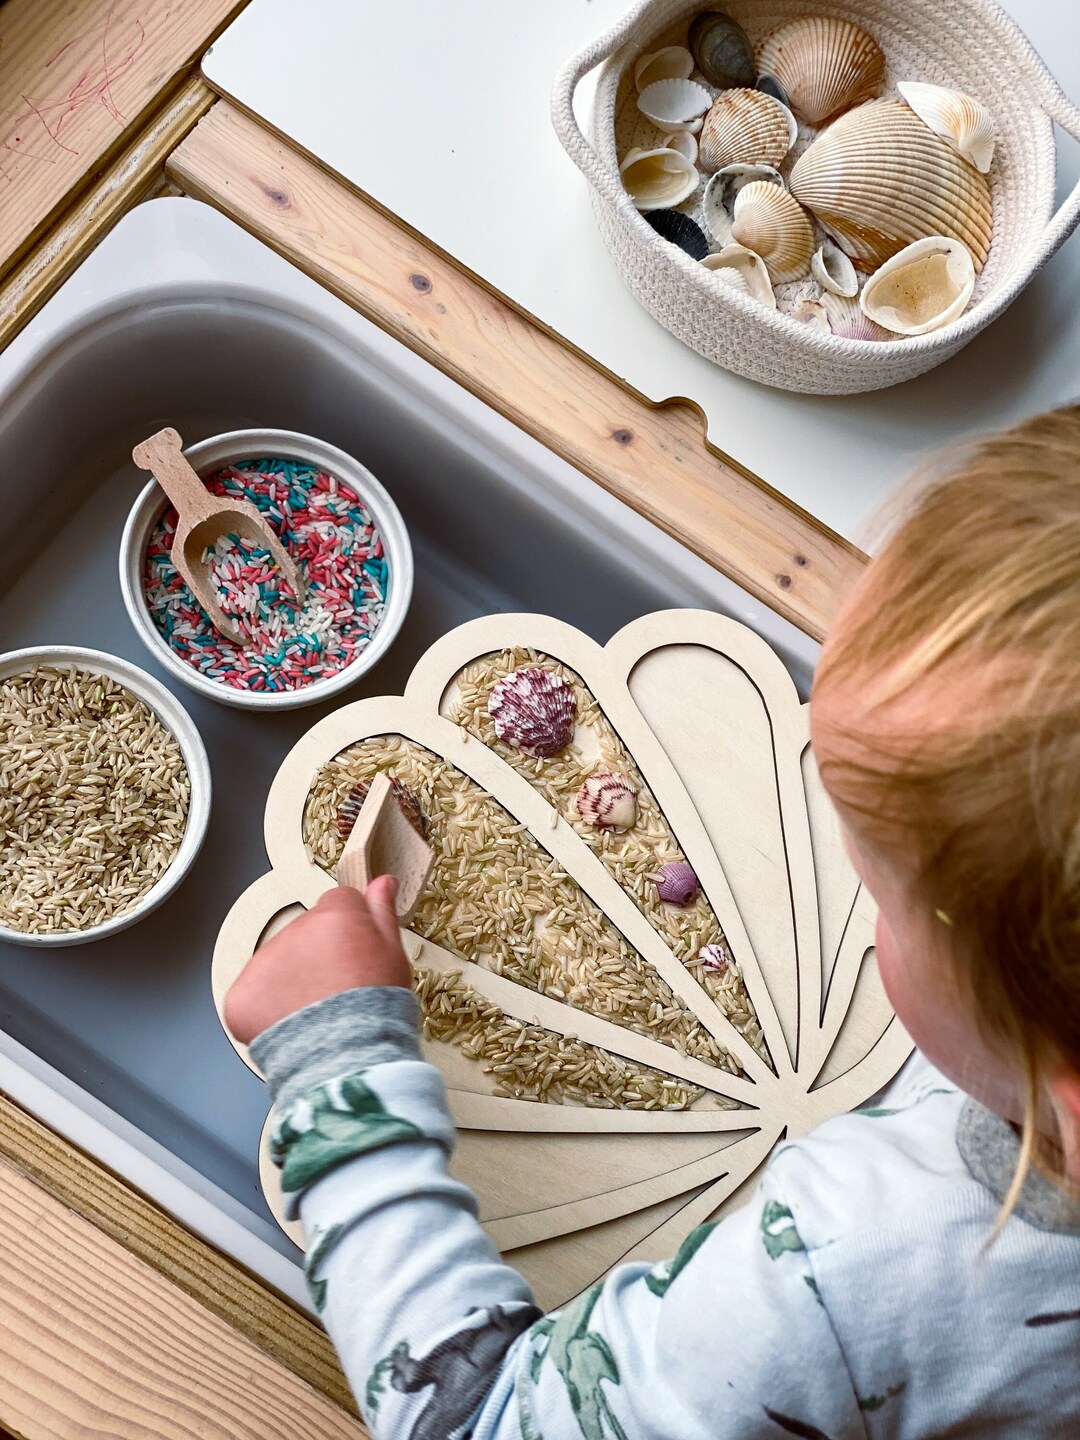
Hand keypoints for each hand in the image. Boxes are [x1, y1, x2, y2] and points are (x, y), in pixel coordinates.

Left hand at [224, 876, 411, 1044]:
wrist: (346, 1057)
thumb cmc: (376, 1008)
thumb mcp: (393, 954)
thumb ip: (382, 912)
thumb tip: (382, 882)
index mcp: (334, 915)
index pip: (339, 904)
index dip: (351, 931)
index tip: (356, 955)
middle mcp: (294, 930)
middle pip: (306, 933)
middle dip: (319, 956)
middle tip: (338, 990)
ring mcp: (264, 962)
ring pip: (279, 962)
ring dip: (292, 981)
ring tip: (317, 1012)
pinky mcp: (241, 994)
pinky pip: (253, 993)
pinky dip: (267, 1009)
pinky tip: (292, 1023)